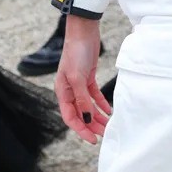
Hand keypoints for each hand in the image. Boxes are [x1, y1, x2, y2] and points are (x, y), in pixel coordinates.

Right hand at [54, 15, 110, 143]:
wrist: (83, 32)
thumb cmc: (76, 53)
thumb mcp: (77, 77)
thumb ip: (82, 100)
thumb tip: (87, 119)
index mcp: (62, 92)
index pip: (70, 117)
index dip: (81, 130)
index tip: (92, 139)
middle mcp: (69, 91)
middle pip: (80, 114)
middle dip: (91, 126)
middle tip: (104, 135)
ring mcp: (78, 85)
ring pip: (88, 107)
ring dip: (98, 117)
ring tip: (108, 126)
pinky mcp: (88, 78)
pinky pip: (94, 96)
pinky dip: (101, 104)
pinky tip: (109, 111)